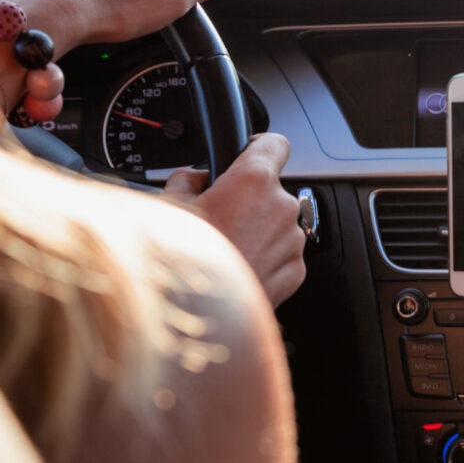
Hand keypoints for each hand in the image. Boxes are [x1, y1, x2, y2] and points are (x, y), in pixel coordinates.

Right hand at [164, 133, 306, 306]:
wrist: (196, 318)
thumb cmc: (182, 263)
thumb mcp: (168, 208)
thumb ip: (186, 180)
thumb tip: (192, 178)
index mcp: (253, 181)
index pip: (274, 143)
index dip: (258, 146)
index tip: (248, 153)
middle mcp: (281, 208)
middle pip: (270, 189)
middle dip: (247, 199)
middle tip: (217, 217)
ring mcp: (291, 241)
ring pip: (276, 224)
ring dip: (256, 230)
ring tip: (224, 249)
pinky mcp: (295, 272)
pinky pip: (281, 254)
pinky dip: (264, 258)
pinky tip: (236, 268)